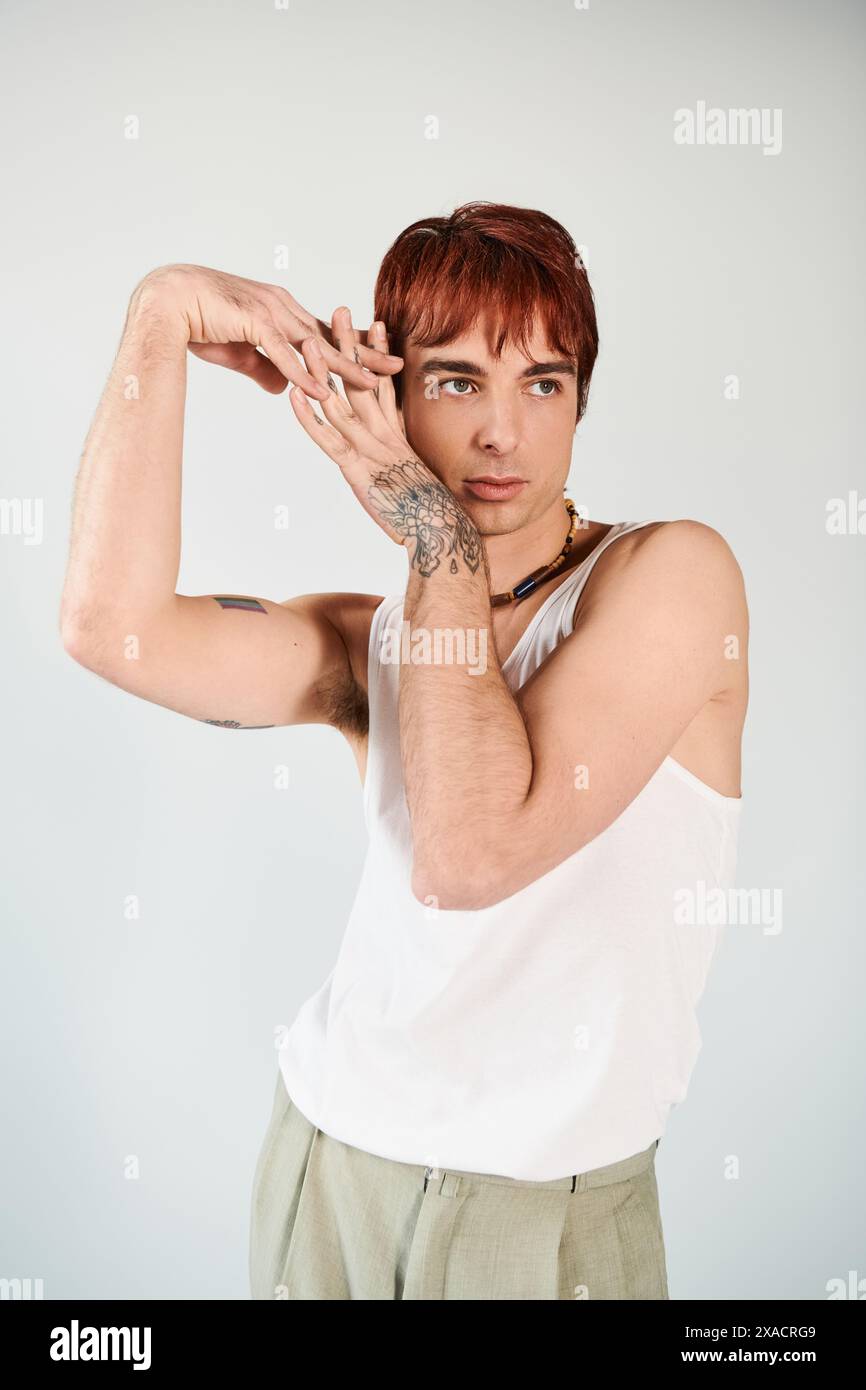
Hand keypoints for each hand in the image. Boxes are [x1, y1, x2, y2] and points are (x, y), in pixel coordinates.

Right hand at [131, 264, 403, 399]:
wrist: (166, 299)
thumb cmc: (199, 322)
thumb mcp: (239, 352)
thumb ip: (264, 369)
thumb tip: (284, 390)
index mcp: (281, 312)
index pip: (324, 332)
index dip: (352, 346)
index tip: (378, 360)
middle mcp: (282, 308)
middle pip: (330, 336)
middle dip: (364, 354)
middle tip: (396, 369)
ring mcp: (270, 313)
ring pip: (314, 345)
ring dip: (343, 367)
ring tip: (371, 384)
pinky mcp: (253, 323)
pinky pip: (284, 353)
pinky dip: (303, 373)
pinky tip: (321, 391)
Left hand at [288, 307, 482, 577]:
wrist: (440, 532)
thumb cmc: (431, 513)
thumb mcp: (416, 480)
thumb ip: (408, 462)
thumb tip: (404, 459)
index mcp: (397, 435)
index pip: (384, 385)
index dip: (376, 354)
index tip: (374, 323)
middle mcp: (383, 436)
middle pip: (363, 382)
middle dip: (352, 345)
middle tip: (343, 309)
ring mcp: (369, 451)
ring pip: (342, 403)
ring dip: (324, 371)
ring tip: (309, 339)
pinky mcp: (357, 472)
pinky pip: (329, 440)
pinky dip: (310, 418)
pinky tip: (294, 396)